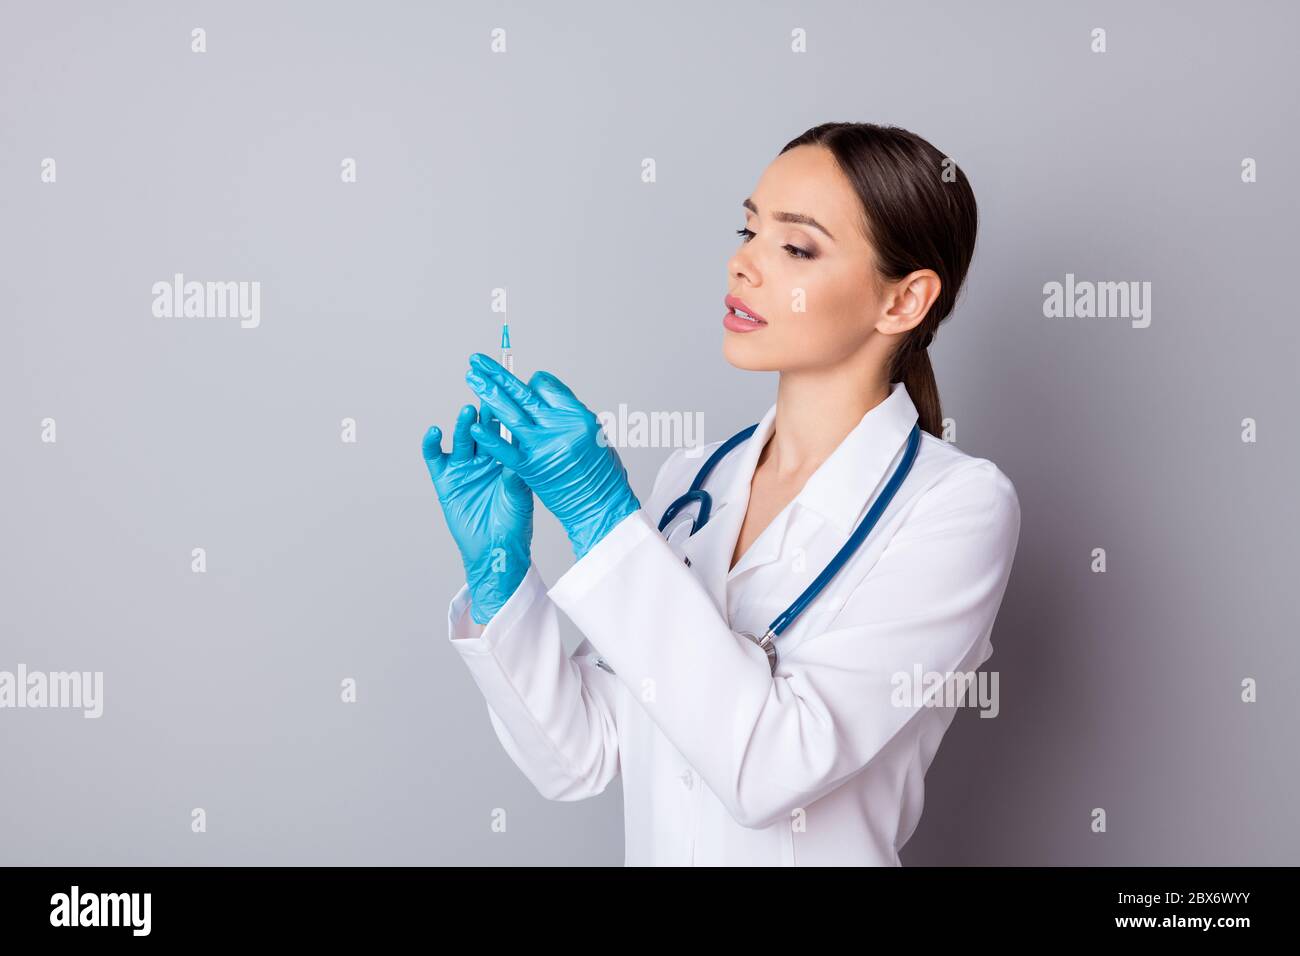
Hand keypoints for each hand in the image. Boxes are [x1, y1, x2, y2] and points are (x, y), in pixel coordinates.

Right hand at [422, 401, 533, 624]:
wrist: (496, 549)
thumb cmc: (514, 523)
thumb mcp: (520, 497)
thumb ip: (516, 477)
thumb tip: (517, 456)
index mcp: (506, 458)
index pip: (505, 430)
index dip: (505, 414)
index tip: (509, 395)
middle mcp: (485, 458)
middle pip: (482, 429)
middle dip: (483, 412)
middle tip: (486, 396)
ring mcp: (464, 467)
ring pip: (462, 439)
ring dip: (463, 424)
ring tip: (467, 412)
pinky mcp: (445, 479)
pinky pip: (435, 457)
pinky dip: (432, 444)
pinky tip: (435, 432)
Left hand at [462, 352, 640, 560]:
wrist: (602, 507)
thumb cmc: (601, 474)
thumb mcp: (593, 434)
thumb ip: (565, 414)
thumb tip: (539, 394)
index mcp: (577, 414)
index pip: (545, 385)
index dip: (530, 382)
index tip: (521, 381)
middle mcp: (560, 426)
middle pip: (523, 393)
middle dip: (497, 375)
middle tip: (477, 360)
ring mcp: (543, 447)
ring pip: (510, 414)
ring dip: (487, 393)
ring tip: (471, 376)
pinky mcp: (531, 469)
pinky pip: (506, 450)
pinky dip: (489, 438)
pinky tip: (473, 425)